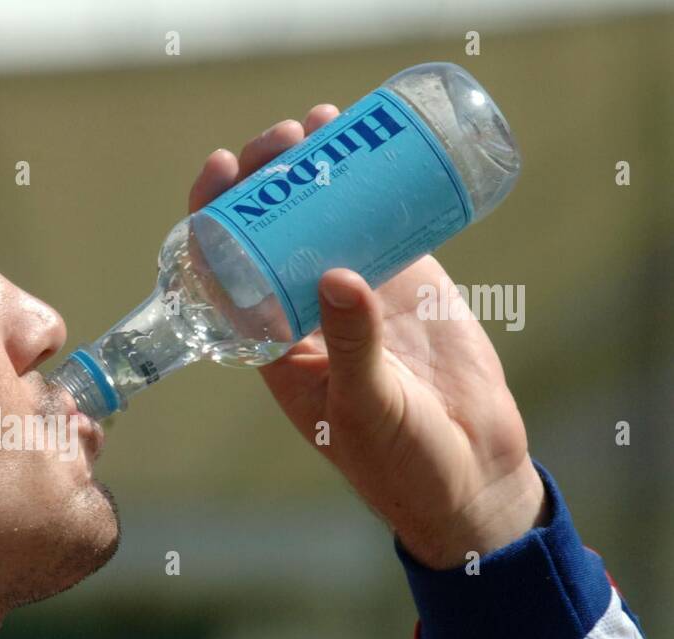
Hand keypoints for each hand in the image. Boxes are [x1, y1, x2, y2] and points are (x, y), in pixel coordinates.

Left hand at [189, 106, 546, 569]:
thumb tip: (337, 276)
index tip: (220, 169)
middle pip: (268, 229)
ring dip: (315, 168)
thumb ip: (353, 347)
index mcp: (271, 344)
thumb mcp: (366, 408)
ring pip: (321, 215)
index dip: (213, 217)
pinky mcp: (406, 280)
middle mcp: (303, 309)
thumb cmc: (400, 461)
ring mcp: (353, 290)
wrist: (471, 472)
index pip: (224, 269)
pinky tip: (373, 141)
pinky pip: (381, 219)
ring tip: (321, 121)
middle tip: (286, 137)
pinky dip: (373, 181)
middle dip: (267, 178)